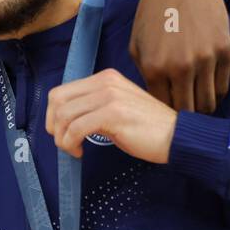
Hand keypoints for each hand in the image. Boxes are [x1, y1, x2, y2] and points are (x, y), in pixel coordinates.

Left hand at [45, 68, 177, 162]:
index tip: (61, 131)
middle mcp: (105, 82)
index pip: (62, 91)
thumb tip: (66, 119)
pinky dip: (71, 143)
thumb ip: (94, 105)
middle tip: (64, 142)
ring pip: (64, 116)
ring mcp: (109, 96)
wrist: (176, 136)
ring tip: (74, 149)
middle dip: (54, 126)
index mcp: (105, 78)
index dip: (53, 114)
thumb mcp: (117, 107)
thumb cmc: (147, 128)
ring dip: (62, 138)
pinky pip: (76, 128)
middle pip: (58, 100)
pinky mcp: (113, 114)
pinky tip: (80, 151)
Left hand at [129, 0, 229, 112]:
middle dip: (184, 115)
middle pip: (188, 111)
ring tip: (195, 102)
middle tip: (182, 112)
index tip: (165, 115)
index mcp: (154, 67)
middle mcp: (181, 66)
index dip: (164, 114)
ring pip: (209, 103)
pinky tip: (207, 88)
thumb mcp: (136, 46)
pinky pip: (223, 86)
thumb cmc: (153, 14)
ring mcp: (206, 58)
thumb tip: (156, 103)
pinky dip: (215, 92)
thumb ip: (145, 76)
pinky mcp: (225, 50)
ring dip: (202, 107)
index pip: (162, 108)